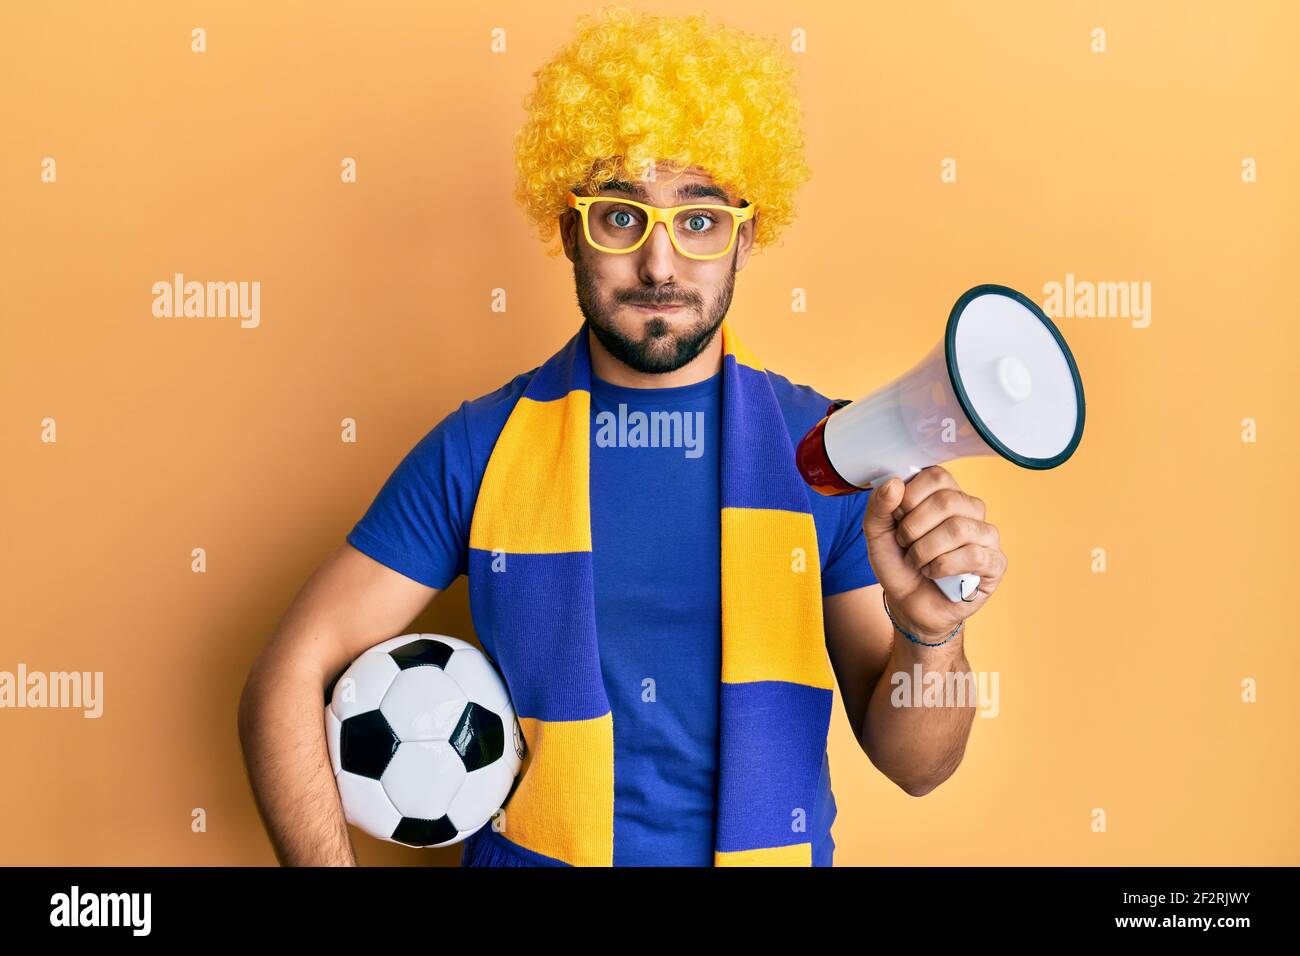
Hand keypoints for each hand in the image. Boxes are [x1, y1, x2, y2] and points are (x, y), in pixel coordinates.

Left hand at [862, 465, 1006, 641]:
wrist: (908, 603)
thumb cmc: (898, 564)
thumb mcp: (877, 533)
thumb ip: (879, 506)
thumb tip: (895, 483)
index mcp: (945, 493)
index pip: (937, 475)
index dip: (910, 497)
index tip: (897, 517)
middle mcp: (970, 510)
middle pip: (947, 501)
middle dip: (914, 528)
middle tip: (905, 544)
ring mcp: (986, 535)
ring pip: (959, 529)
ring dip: (925, 550)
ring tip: (917, 562)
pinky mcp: (995, 563)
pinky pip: (974, 555)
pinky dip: (943, 567)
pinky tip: (933, 574)